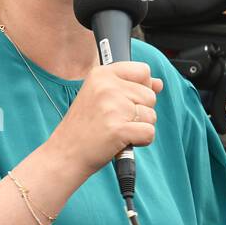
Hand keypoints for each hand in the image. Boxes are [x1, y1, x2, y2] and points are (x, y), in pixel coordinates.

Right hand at [49, 61, 162, 183]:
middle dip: (139, 112)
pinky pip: (149, 133)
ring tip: (116, 130)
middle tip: (115, 120)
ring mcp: (113, 108)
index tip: (125, 100)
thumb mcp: (101, 97)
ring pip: (151, 115)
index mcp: (102, 74)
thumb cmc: (84, 126)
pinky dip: (141, 141)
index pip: (143, 70)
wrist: (66, 153)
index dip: (141, 88)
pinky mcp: (119, 129)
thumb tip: (159, 83)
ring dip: (139, 127)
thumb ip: (131, 86)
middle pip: (150, 95)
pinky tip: (122, 141)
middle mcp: (107, 87)